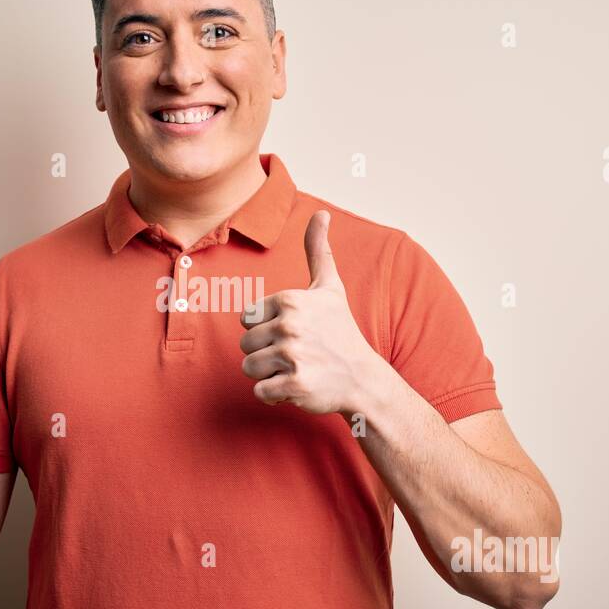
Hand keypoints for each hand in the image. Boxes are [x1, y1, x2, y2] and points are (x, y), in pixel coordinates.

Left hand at [239, 209, 381, 413]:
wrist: (363, 378)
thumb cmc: (341, 331)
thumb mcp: (330, 288)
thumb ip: (318, 250)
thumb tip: (321, 213)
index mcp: (290, 300)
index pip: (246, 319)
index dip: (265, 329)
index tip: (293, 332)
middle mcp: (289, 325)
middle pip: (245, 345)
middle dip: (266, 354)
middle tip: (296, 354)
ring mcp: (292, 355)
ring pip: (249, 368)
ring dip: (268, 374)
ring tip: (295, 368)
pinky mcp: (294, 384)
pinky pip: (260, 392)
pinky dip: (275, 395)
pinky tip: (298, 385)